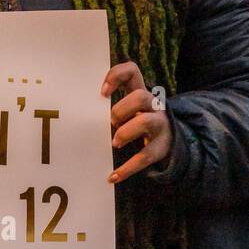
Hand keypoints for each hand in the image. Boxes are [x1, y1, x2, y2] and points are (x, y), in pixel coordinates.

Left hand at [101, 61, 171, 183]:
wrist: (171, 141)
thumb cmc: (138, 121)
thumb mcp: (129, 108)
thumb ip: (110, 105)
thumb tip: (78, 109)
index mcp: (141, 92)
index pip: (132, 71)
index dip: (117, 76)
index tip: (102, 92)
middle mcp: (153, 106)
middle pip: (141, 96)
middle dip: (122, 108)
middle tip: (111, 122)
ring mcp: (159, 126)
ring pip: (147, 122)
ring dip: (126, 132)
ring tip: (114, 142)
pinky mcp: (161, 148)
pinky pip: (145, 156)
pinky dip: (127, 168)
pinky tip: (113, 176)